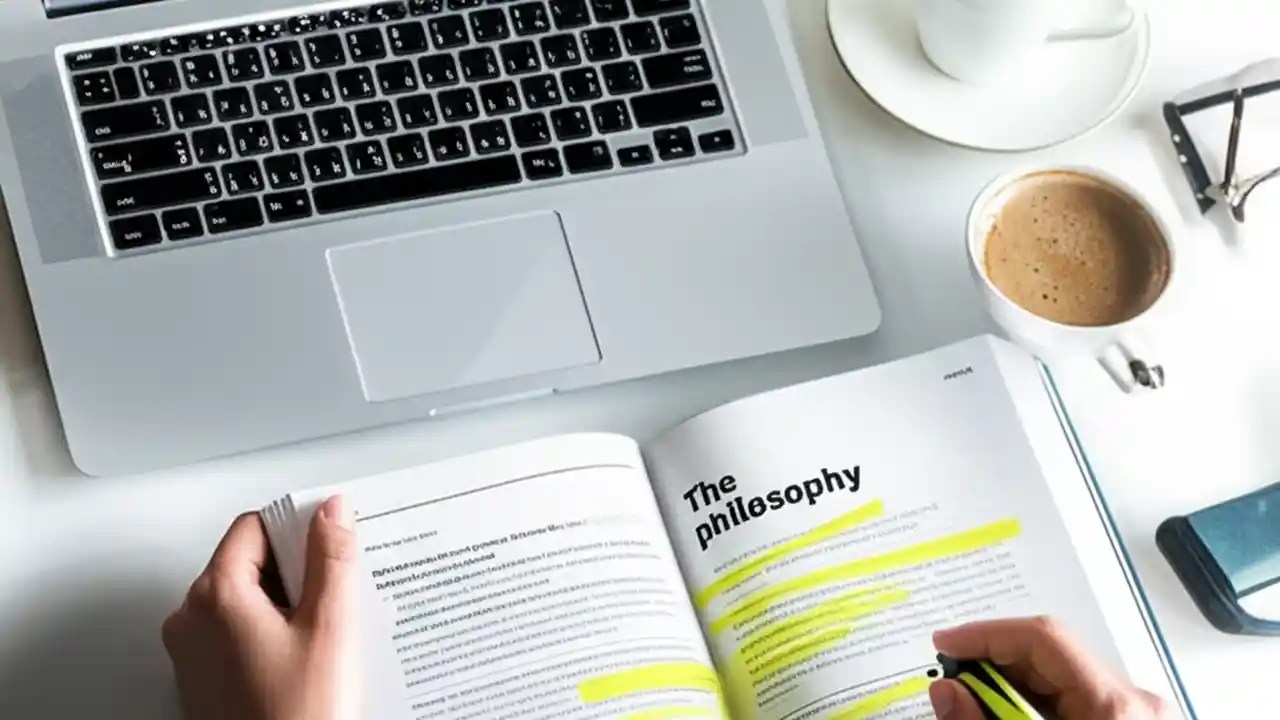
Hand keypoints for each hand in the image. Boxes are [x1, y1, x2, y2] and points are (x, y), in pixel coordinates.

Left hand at [162, 496, 358, 719]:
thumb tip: (331, 513)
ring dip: (288, 603)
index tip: (332, 542)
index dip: (298, 528)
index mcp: (216, 596)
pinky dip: (273, 632)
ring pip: (247, 598)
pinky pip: (239, 632)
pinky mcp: (204, 678)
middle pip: (249, 561)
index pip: (255, 526)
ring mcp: (193, 651)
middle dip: (297, 570)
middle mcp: (192, 619)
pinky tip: (307, 658)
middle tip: (335, 597)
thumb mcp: (329, 627)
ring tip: (324, 635)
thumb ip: (331, 559)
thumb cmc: (296, 718)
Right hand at [929, 617, 1170, 719]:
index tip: (946, 643)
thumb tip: (946, 690)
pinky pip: (1072, 696)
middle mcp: (1133, 700)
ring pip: (1058, 676)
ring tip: (977, 704)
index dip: (986, 633)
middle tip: (952, 681)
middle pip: (1048, 655)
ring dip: (1011, 685)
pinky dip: (1033, 702)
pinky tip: (1008, 713)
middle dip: (992, 662)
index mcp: (1113, 707)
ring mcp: (1136, 710)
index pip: (1042, 638)